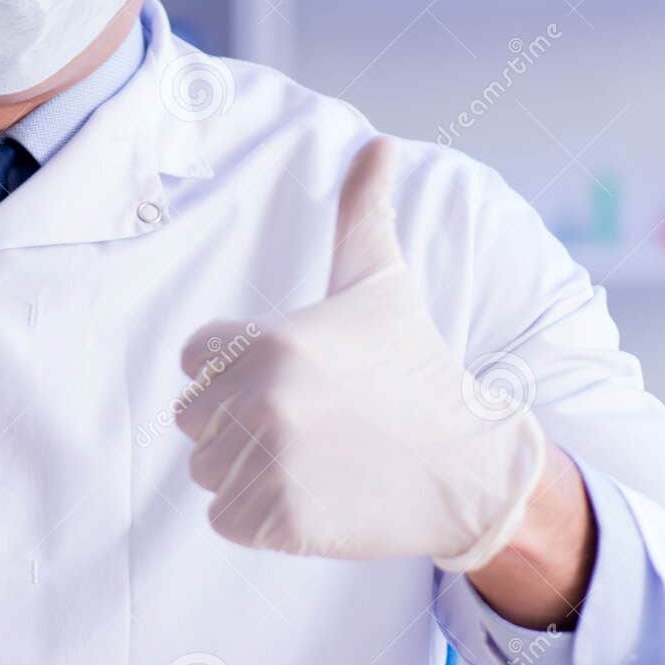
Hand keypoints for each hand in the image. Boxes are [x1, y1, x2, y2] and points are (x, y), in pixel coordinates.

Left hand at [176, 137, 544, 570]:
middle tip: (310, 420)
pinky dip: (258, 516)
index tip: (295, 375)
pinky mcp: (277, 522)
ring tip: (315, 457)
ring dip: (248, 470)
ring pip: (208, 470)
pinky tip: (312, 496)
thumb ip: (362, 212)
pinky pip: (223, 519)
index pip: (194, 359)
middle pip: (195, 417)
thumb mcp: (383, 283)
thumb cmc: (416, 367)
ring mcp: (268, 466)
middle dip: (239, 419)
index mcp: (268, 341)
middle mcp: (261, 402)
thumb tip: (377, 142)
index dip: (235, 367)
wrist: (469, 468)